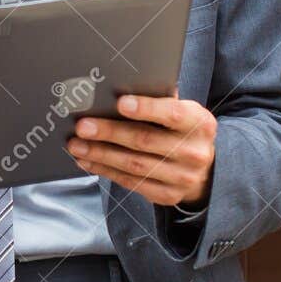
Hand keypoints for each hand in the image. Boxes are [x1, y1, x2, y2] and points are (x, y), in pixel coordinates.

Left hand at [65, 94, 216, 207]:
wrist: (204, 170)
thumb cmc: (181, 130)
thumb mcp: (181, 112)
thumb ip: (159, 100)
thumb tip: (118, 86)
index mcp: (200, 124)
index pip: (172, 114)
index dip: (146, 108)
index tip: (119, 103)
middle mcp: (194, 152)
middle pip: (145, 141)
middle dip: (109, 132)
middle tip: (82, 126)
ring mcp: (182, 178)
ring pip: (134, 165)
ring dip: (100, 154)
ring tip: (76, 145)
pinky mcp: (167, 195)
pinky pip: (130, 182)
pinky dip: (105, 170)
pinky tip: (87, 161)